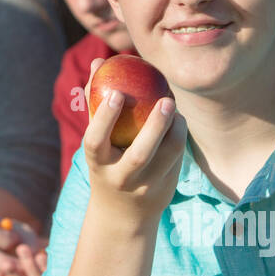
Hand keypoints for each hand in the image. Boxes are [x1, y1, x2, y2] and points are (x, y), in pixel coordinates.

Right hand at [82, 56, 187, 226]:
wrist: (122, 214)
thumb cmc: (106, 162)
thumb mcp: (96, 141)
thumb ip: (95, 103)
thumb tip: (98, 61)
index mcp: (98, 164)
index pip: (96, 141)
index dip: (105, 117)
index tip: (117, 92)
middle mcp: (122, 178)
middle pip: (140, 154)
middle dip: (154, 127)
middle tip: (166, 99)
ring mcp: (146, 186)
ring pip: (167, 157)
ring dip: (175, 130)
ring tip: (173, 106)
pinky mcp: (166, 188)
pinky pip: (177, 157)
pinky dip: (179, 135)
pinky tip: (178, 119)